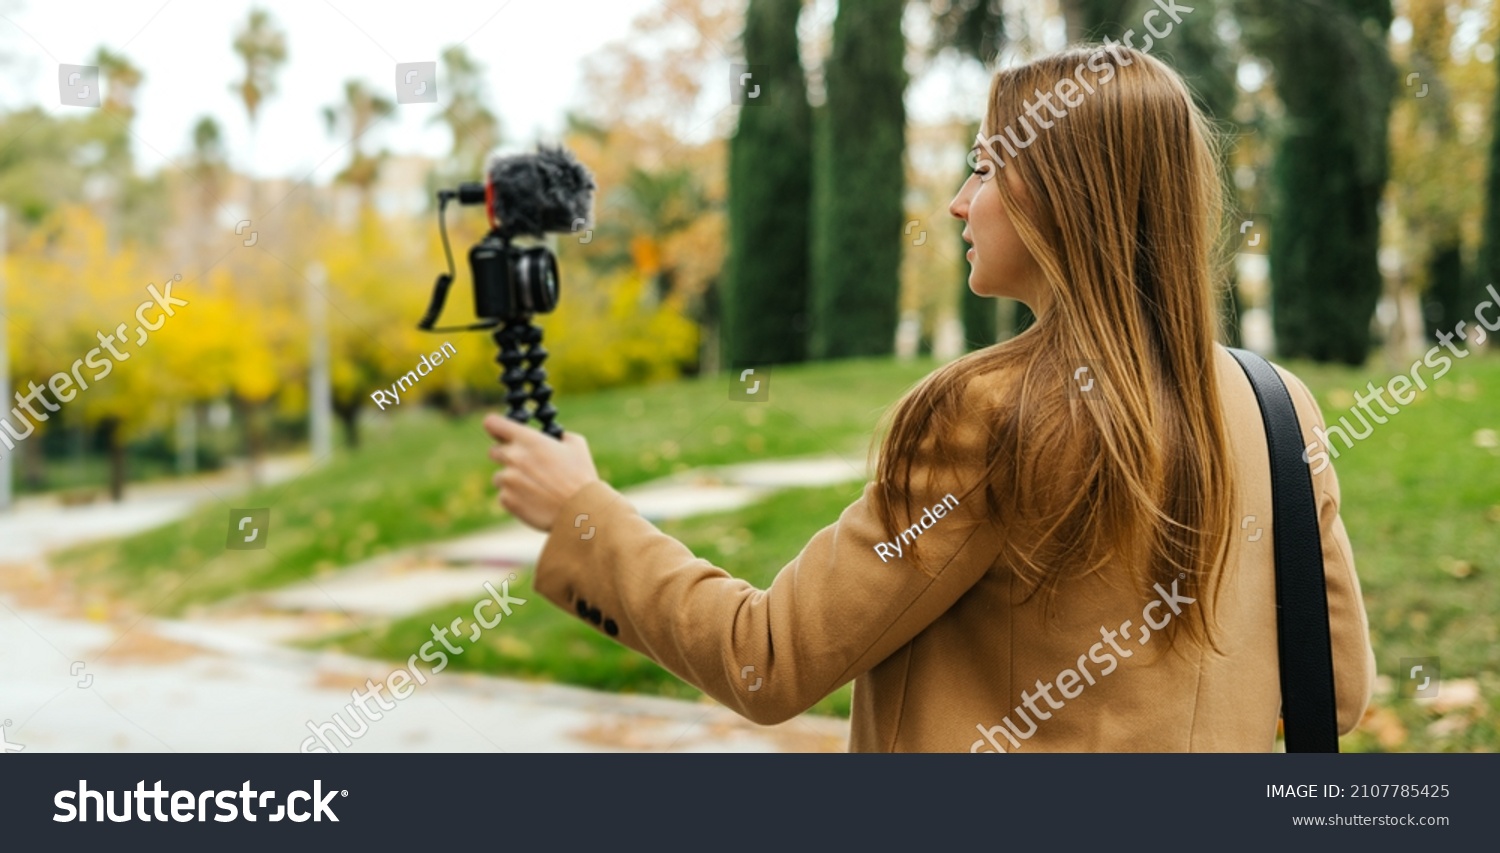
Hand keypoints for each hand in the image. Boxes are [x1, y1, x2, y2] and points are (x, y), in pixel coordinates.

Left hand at [484, 414, 600, 531]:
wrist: (580, 510)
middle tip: (525, 465)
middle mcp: (513, 457)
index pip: (493, 423)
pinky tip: (535, 500)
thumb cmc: (581, 477)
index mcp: (528, 439)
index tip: (500, 432)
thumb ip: (557, 435)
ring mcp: (508, 479)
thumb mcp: (576, 445)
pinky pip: (504, 495)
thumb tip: (550, 436)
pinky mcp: (507, 500)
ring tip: (536, 488)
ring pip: (499, 476)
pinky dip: (516, 498)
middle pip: (493, 451)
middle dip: (506, 456)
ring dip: (512, 479)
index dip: (495, 426)